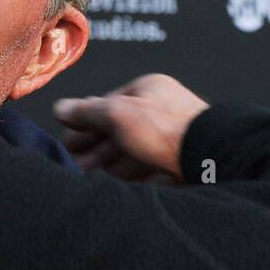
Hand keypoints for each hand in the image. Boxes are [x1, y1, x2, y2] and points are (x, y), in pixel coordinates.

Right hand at [53, 74, 209, 181]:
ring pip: (130, 148)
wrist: (210, 159)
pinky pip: (146, 163)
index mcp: (147, 89)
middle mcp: (159, 109)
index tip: (69, 143)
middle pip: (116, 128)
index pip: (106, 104)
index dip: (84, 124)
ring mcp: (170, 135)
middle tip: (75, 162)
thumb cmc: (164, 129)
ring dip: (107, 161)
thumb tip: (60, 107)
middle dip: (94, 146)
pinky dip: (128, 170)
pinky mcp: (177, 160)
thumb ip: (86, 111)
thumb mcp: (116, 114)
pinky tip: (115, 180)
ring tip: (89, 174)